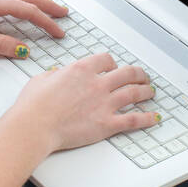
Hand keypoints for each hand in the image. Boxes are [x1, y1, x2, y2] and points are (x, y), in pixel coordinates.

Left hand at [0, 0, 68, 57]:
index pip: (28, 11)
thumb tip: (24, 49)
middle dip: (48, 6)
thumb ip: (2, 45)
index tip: (59, 32)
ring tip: (48, 7)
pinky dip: (21, 0)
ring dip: (35, 1)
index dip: (46, 22)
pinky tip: (20, 5)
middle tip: (64, 13)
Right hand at [13, 52, 159, 152]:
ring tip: (151, 92)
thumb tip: (58, 75)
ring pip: (135, 93)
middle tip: (142, 77)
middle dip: (138, 74)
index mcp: (81, 69)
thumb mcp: (41, 79)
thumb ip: (55, 75)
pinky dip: (147, 118)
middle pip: (127, 73)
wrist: (34, 126)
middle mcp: (97, 83)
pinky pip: (133, 119)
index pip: (106, 59)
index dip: (112, 63)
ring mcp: (104, 103)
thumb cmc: (33, 106)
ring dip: (147, 91)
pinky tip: (154, 117)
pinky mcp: (107, 124)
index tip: (114, 67)